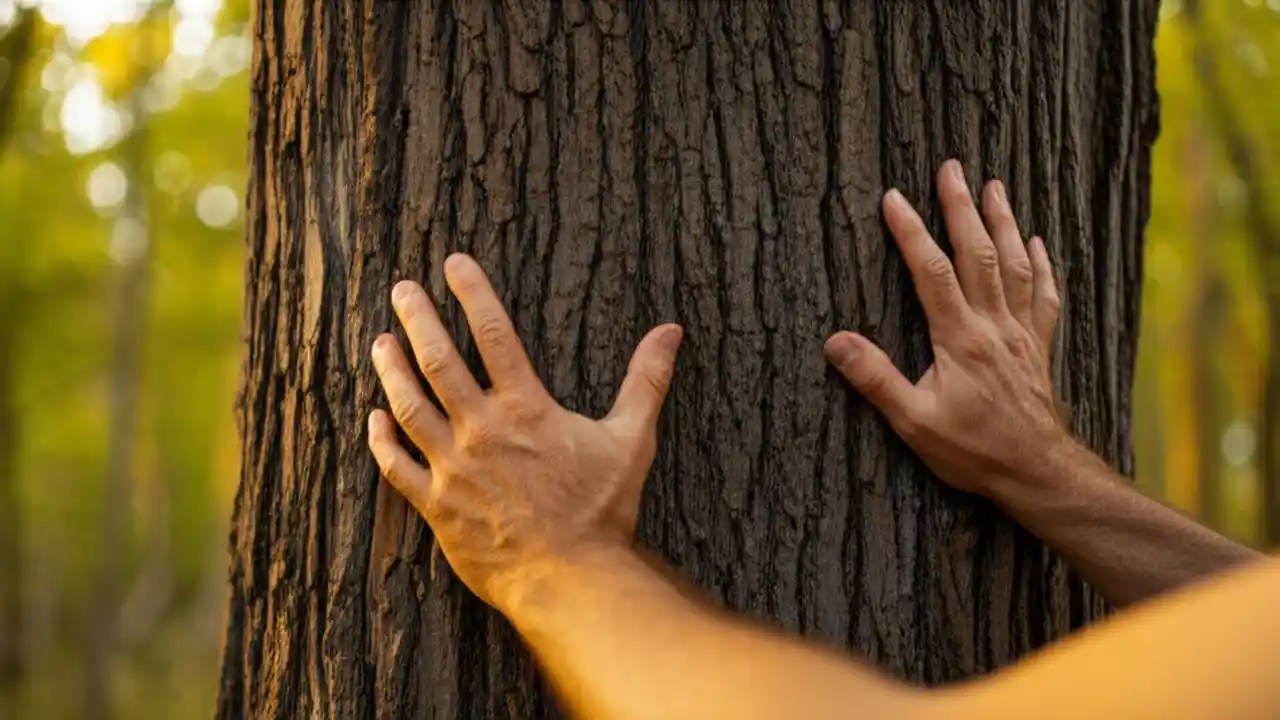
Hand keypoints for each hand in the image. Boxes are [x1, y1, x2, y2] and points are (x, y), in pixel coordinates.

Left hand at [367, 254, 682, 611]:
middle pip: (439, 361)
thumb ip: (646, 381)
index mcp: (526, 409)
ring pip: (410, 407)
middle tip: (400, 288)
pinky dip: (382, 442)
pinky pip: (398, 468)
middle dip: (418, 319)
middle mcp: (482, 430)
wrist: (570, 579)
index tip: (453, 263)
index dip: (472, 292)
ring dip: (391, 371)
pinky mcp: (437, 506)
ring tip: (379, 342)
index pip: (494, 333)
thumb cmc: (602, 511)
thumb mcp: (632, 440)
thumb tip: (671, 331)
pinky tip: (373, 419)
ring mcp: (454, 468)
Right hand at [824, 160, 1067, 496]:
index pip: (930, 272)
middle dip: (962, 207)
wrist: (1037, 472)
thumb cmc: (973, 451)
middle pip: (977, 253)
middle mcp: (993, 326)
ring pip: (1013, 265)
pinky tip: (1036, 243)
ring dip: (1003, 222)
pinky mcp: (1037, 348)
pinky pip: (1042, 295)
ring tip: (994, 186)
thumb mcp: (913, 423)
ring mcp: (1020, 334)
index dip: (911, 232)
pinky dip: (1040, 264)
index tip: (893, 197)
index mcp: (959, 339)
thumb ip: (876, 379)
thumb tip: (835, 342)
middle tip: (952, 168)